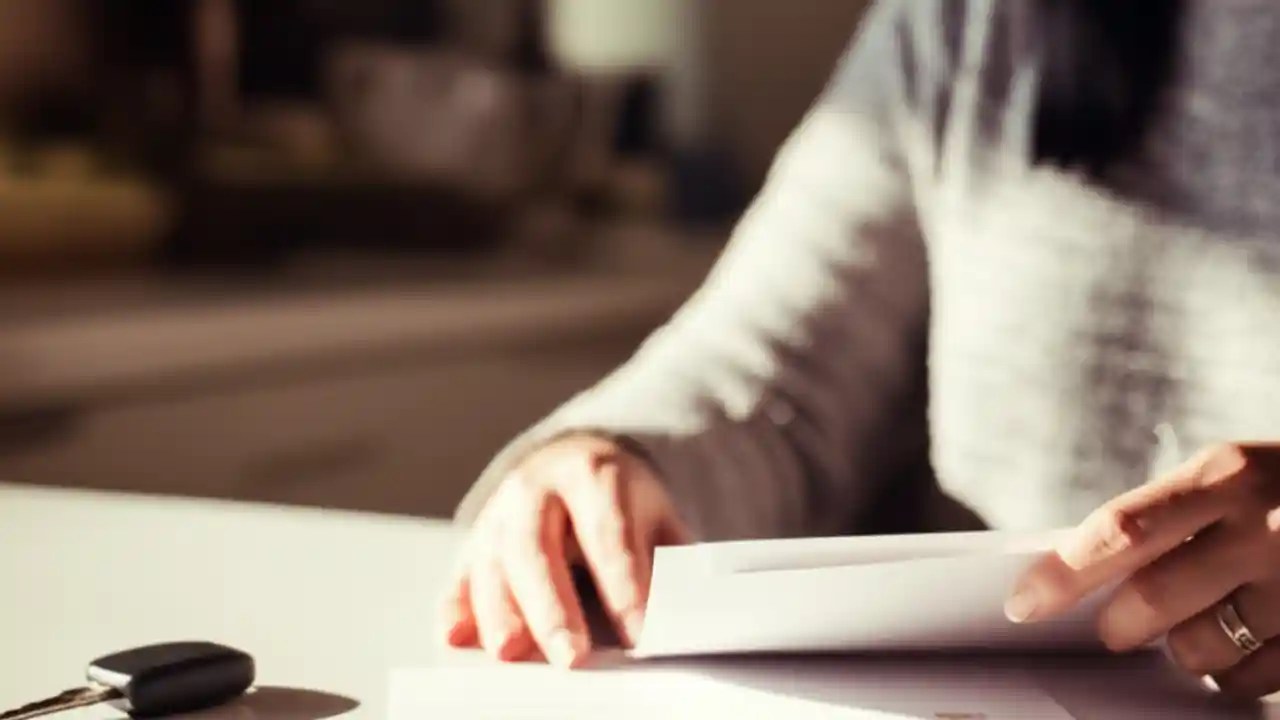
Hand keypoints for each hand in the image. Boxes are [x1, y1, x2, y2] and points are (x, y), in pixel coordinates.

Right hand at [437, 434, 690, 667]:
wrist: (572, 459)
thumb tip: (686, 614)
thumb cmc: (621, 499)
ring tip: (513, 652)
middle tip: (571, 657)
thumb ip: (669, 560)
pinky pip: (459, 573)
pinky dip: (455, 606)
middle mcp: (537, 488)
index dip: (624, 587)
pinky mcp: (475, 539)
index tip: (640, 634)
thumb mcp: (655, 514)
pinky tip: (457, 635)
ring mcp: (499, 512)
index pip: (608, 536)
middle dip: (553, 607)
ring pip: (493, 562)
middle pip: (538, 548)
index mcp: (593, 474)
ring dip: (500, 612)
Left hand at [1007, 442, 1279, 696]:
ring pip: (1201, 652)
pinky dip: (1233, 673)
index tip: (1022, 605)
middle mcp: (1268, 527)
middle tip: (1116, 626)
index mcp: (1228, 475)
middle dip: (1118, 625)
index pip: (1121, 530)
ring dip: (1182, 652)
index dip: (1063, 574)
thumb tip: (1080, 572)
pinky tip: (1247, 641)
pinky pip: (1252, 681)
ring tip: (1201, 624)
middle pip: (1154, 602)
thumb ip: (1169, 518)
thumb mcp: (1233, 477)